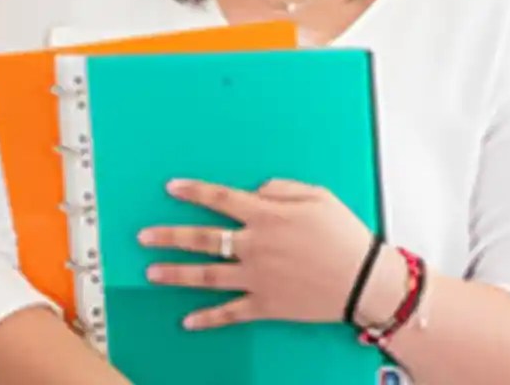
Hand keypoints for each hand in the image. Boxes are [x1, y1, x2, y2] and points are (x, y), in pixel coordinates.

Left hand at [137, 177, 374, 329]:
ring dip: (175, 274)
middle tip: (143, 236)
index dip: (193, 192)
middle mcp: (255, 245)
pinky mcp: (265, 305)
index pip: (219, 199)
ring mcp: (257, 277)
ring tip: (151, 272)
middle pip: (201, 238)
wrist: (365, 281)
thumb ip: (282, 188)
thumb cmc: (346, 235)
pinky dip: (207, 319)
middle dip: (168, 236)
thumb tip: (256, 190)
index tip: (171, 188)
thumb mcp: (318, 196)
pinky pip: (229, 313)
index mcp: (267, 215)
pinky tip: (187, 321)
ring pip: (206, 275)